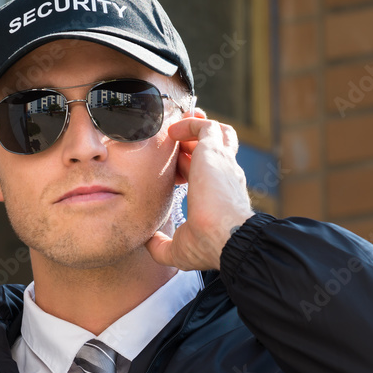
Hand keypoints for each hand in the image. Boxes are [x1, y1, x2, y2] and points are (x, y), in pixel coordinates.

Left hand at [146, 112, 253, 269]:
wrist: (225, 237)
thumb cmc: (209, 246)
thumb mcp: (179, 248)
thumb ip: (161, 244)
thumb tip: (147, 241)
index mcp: (220, 196)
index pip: (208, 172)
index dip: (189, 165)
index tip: (174, 167)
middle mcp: (225, 176)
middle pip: (216, 147)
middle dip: (196, 139)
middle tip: (176, 135)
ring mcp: (222, 162)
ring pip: (216, 132)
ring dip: (196, 125)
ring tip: (176, 126)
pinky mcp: (214, 151)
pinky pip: (205, 126)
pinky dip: (189, 124)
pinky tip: (172, 131)